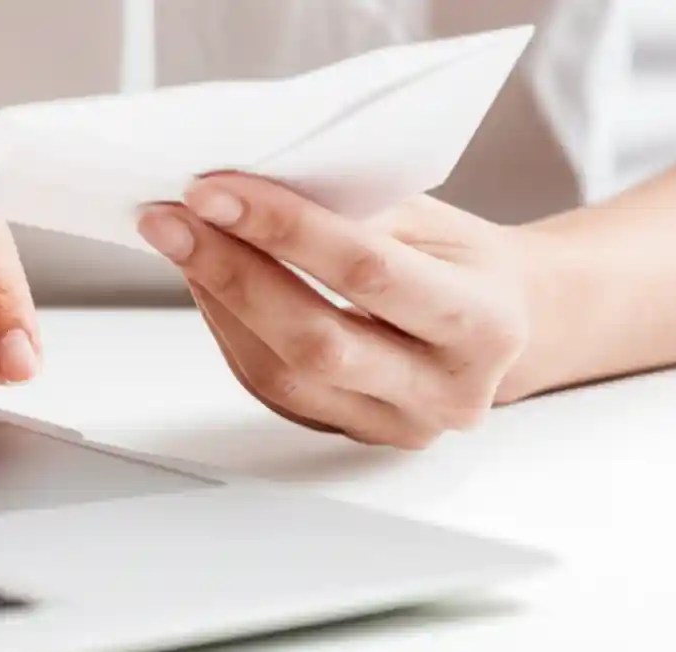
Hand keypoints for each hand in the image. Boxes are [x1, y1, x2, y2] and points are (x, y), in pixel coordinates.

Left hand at [137, 175, 541, 448]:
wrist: (505, 323)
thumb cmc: (464, 261)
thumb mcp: (433, 219)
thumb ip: (357, 211)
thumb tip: (248, 191)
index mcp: (485, 324)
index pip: (367, 272)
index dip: (283, 230)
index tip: (213, 191)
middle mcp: (446, 391)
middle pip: (314, 339)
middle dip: (231, 271)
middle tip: (170, 220)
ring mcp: (395, 426)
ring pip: (280, 374)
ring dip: (216, 300)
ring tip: (178, 241)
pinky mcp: (349, 435)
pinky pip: (270, 388)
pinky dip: (228, 328)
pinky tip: (205, 280)